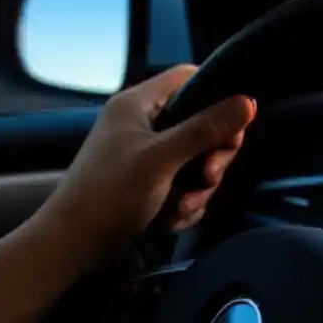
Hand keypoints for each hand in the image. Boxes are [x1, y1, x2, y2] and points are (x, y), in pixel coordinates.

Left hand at [35, 65, 256, 268]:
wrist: (74, 244)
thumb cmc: (111, 193)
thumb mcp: (162, 159)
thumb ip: (205, 129)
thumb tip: (248, 102)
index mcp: (139, 104)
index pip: (189, 78)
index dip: (217, 96)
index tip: (233, 127)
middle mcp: (145, 124)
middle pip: (202, 124)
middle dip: (212, 157)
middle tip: (208, 177)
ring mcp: (148, 154)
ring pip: (198, 160)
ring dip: (199, 188)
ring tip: (181, 208)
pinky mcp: (150, 182)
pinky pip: (186, 185)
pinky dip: (185, 203)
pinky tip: (173, 219)